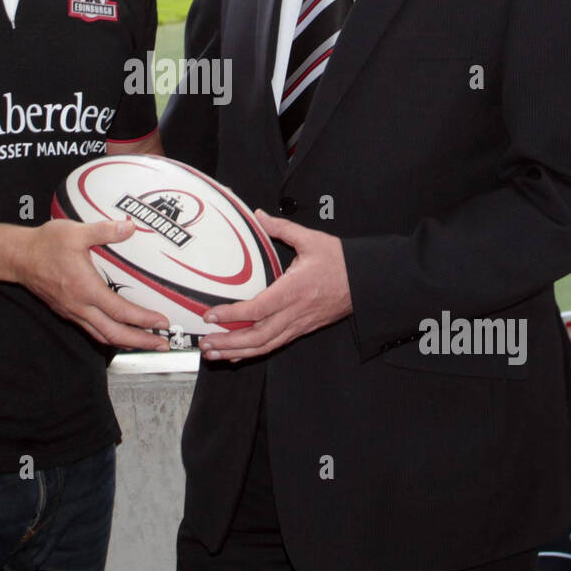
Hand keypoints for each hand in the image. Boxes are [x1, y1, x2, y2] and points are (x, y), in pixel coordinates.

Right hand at [15, 217, 170, 351]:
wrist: (18, 257)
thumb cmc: (45, 245)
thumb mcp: (75, 232)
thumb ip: (104, 231)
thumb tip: (129, 227)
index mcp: (85, 289)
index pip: (120, 312)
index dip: (143, 320)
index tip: (162, 323)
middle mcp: (80, 306)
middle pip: (114, 334)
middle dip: (140, 341)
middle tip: (162, 345)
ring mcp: (72, 312)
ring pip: (102, 336)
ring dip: (126, 342)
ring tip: (145, 343)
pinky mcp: (67, 311)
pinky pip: (92, 330)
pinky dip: (110, 335)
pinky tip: (119, 331)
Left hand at [198, 211, 351, 361]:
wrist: (366, 282)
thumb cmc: (341, 262)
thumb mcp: (311, 239)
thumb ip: (281, 228)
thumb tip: (259, 216)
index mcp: (294, 290)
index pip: (258, 309)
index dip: (232, 315)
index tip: (211, 316)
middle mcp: (294, 312)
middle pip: (257, 336)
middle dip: (228, 343)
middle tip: (205, 343)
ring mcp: (298, 324)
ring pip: (265, 345)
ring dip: (237, 352)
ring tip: (214, 353)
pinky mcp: (302, 329)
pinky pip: (275, 345)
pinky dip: (254, 352)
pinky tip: (237, 355)